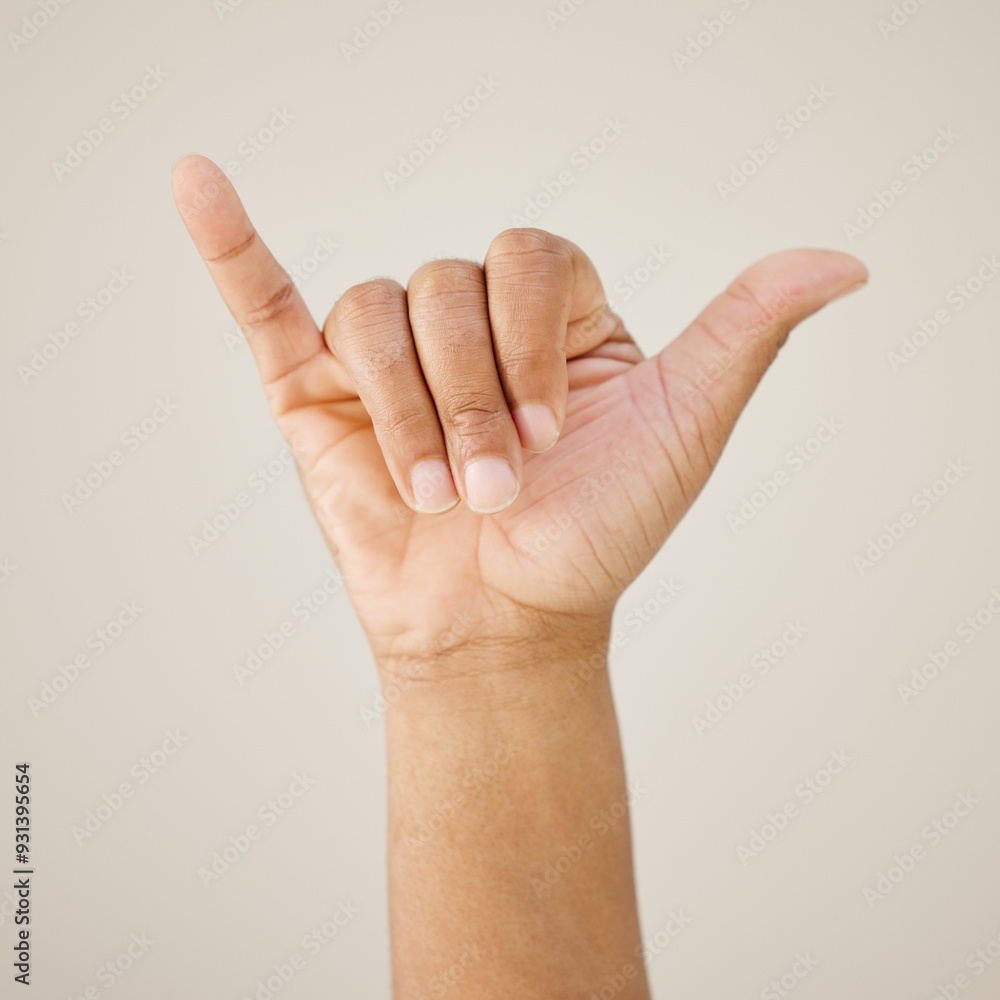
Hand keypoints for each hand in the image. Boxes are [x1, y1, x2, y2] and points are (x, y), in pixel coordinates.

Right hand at [171, 155, 866, 673]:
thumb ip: (745, 335)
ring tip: (439, 493)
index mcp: (549, 312)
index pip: (528, 256)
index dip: (532, 339)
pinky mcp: (312, 387)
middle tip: (496, 485)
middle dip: (470, 393)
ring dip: (408, 406)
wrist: (505, 626)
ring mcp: (384, 351)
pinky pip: (263, 298)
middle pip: (443, 284)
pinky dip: (226, 243)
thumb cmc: (594, 534)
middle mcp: (464, 319)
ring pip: (372, 310)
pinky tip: (195, 181)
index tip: (551, 434)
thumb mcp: (681, 429)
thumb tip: (845, 259)